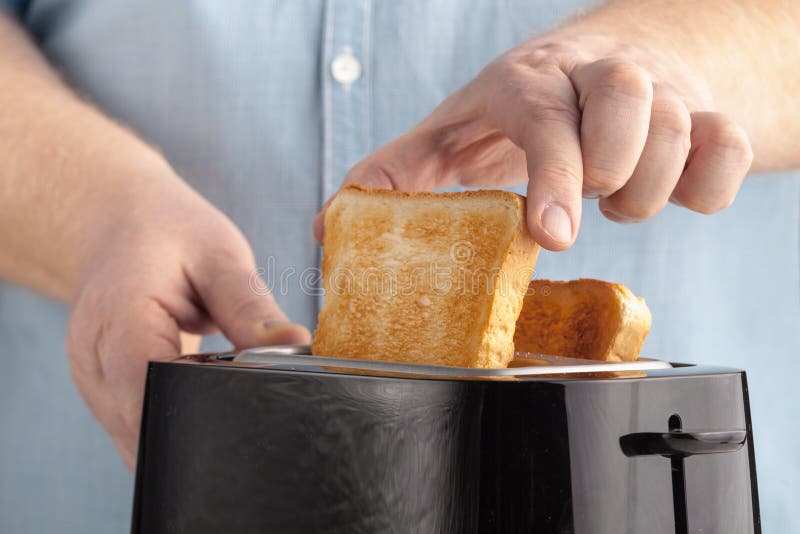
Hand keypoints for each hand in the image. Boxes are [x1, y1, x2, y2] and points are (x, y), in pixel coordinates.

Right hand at [66, 171, 309, 468]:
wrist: (118, 227)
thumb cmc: (168, 234)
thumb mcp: (219, 256)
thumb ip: (251, 308)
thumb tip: (295, 346)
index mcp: (120, 320)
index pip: (157, 394)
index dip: (209, 408)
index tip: (255, 398)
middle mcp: (95, 364)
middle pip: (150, 428)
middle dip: (204, 426)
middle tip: (252, 397)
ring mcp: (95, 387)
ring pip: (144, 439)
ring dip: (190, 426)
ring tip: (222, 382)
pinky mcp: (106, 397)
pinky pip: (142, 429)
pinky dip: (177, 419)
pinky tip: (200, 389)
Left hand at [313, 32, 752, 249]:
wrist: (609, 61)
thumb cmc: (522, 107)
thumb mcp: (453, 132)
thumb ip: (396, 174)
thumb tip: (327, 224)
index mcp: (530, 80)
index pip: (547, 117)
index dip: (554, 176)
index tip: (551, 235)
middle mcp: (599, 73)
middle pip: (629, 110)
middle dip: (608, 177)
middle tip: (586, 202)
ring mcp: (660, 89)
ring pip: (681, 140)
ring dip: (646, 193)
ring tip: (612, 197)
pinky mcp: (708, 112)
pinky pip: (730, 154)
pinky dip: (707, 186)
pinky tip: (671, 187)